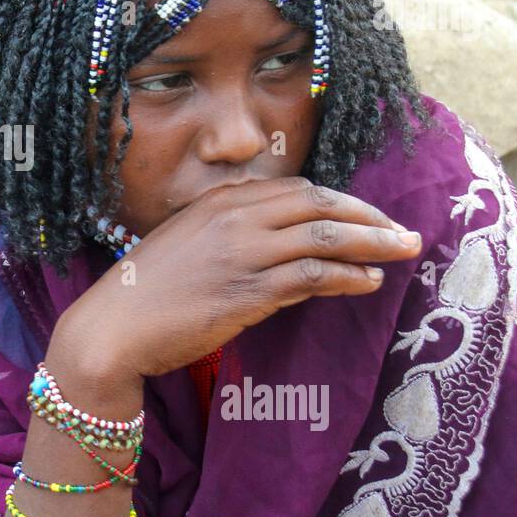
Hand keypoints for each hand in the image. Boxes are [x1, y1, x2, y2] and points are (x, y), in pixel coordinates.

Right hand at [57, 176, 422, 380]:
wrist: (112, 327)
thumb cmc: (144, 291)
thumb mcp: (186, 243)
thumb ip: (227, 233)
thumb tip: (275, 241)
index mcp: (219, 202)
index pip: (297, 189)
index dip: (341, 200)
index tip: (368, 214)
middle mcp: (235, 219)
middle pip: (320, 205)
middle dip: (369, 216)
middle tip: (403, 231)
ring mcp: (243, 254)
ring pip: (325, 238)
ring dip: (373, 244)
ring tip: (404, 252)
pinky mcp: (249, 292)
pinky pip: (313, 278)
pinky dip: (348, 278)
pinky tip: (369, 283)